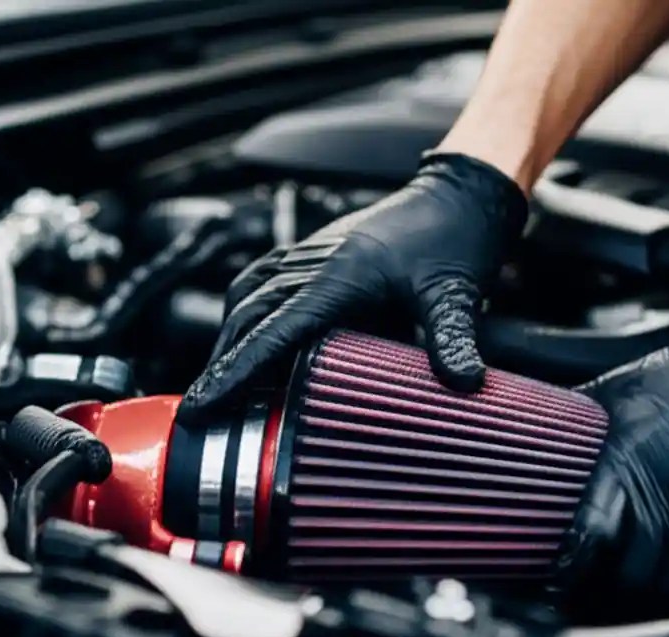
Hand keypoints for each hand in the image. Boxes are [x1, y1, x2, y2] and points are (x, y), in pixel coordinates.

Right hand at [180, 153, 527, 419]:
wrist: (458, 192)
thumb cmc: (455, 238)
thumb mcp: (456, 292)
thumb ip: (453, 337)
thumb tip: (467, 382)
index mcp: (339, 276)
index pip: (271, 332)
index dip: (233, 371)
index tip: (201, 404)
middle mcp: (312, 263)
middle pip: (247, 317)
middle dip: (219, 364)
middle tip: (202, 411)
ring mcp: (309, 255)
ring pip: (247, 297)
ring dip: (228, 338)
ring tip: (219, 381)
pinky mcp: (315, 254)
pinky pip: (260, 280)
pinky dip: (243, 309)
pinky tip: (244, 331)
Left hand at [555, 290, 668, 619]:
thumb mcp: (614, 396)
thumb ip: (573, 436)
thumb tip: (522, 457)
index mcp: (635, 455)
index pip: (588, 536)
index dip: (565, 563)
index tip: (552, 569)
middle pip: (630, 573)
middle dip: (600, 587)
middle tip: (582, 585)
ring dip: (645, 597)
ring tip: (622, 589)